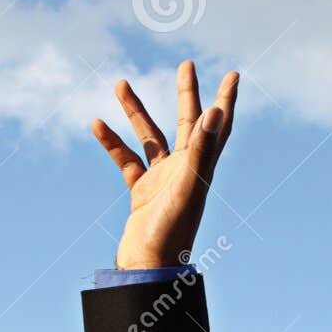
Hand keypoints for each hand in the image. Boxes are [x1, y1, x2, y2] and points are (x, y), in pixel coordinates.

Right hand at [92, 59, 238, 269]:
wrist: (148, 268)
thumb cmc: (171, 232)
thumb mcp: (188, 187)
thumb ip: (201, 150)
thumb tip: (215, 111)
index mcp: (202, 167)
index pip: (218, 126)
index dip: (226, 100)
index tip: (234, 74)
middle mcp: (185, 170)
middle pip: (187, 122)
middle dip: (187, 93)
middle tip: (187, 63)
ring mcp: (162, 180)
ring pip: (149, 137)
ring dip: (136, 111)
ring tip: (119, 83)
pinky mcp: (141, 192)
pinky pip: (126, 160)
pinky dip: (112, 143)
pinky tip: (97, 125)